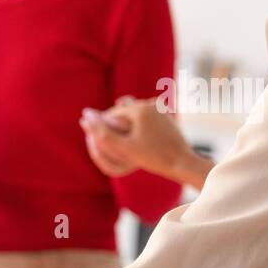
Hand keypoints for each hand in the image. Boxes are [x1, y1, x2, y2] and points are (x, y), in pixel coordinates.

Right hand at [81, 96, 209, 186]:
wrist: (183, 163)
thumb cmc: (153, 157)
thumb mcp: (123, 148)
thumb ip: (102, 132)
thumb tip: (84, 115)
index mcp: (138, 109)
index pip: (111, 114)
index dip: (102, 127)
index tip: (98, 141)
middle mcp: (150, 104)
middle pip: (123, 111)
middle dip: (115, 123)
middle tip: (109, 141)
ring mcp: (160, 109)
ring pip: (134, 113)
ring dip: (126, 123)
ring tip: (123, 139)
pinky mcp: (167, 116)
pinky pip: (146, 117)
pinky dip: (139, 124)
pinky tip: (138, 136)